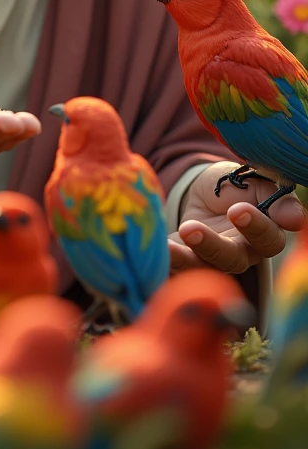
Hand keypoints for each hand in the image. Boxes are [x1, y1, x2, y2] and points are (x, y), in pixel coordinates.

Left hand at [168, 160, 305, 273]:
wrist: (204, 191)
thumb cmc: (235, 186)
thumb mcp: (252, 181)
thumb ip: (274, 198)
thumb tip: (296, 220)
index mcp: (262, 234)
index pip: (268, 239)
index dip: (256, 227)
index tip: (238, 210)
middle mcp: (240, 254)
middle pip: (232, 259)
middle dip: (211, 245)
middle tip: (191, 227)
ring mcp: (212, 261)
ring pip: (202, 266)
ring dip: (183, 257)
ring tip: (166, 242)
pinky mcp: (187, 262)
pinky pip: (176, 266)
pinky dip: (165, 258)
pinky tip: (155, 246)